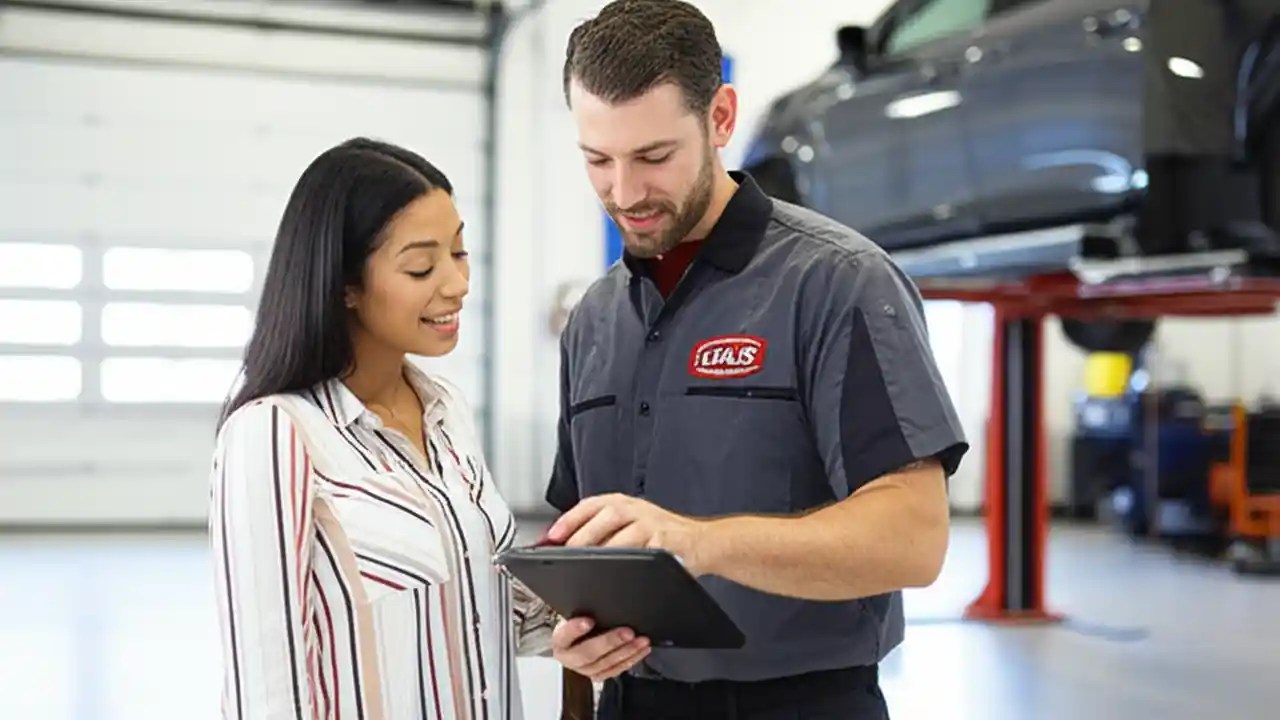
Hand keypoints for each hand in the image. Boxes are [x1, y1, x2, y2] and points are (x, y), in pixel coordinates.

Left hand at [545, 494, 709, 574]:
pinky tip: (620, 575)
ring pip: (623, 535)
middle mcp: (636, 508)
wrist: (703, 542)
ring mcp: (652, 523)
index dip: (568, 520)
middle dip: (581, 537)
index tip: (550, 537)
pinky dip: (631, 564)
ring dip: (603, 551)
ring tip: (587, 567)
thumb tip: (564, 547)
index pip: (589, 505)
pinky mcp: (666, 541)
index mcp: (623, 503)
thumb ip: (603, 532)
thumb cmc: (662, 537)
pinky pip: (645, 554)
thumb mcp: (631, 526)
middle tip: (565, 556)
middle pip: (604, 516)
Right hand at [551, 616, 650, 681]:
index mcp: (560, 640)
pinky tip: (642, 650)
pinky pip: (615, 670)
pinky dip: (631, 660)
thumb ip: (584, 609)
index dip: (575, 629)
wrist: (574, 642)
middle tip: (627, 632)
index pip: (564, 635)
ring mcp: (584, 669)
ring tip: (641, 641)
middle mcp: (569, 658)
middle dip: (609, 642)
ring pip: (605, 664)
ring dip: (626, 652)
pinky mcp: (598, 675)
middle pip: (587, 653)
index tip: (589, 620)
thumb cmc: (577, 623)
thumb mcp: (576, 613)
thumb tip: (600, 599)